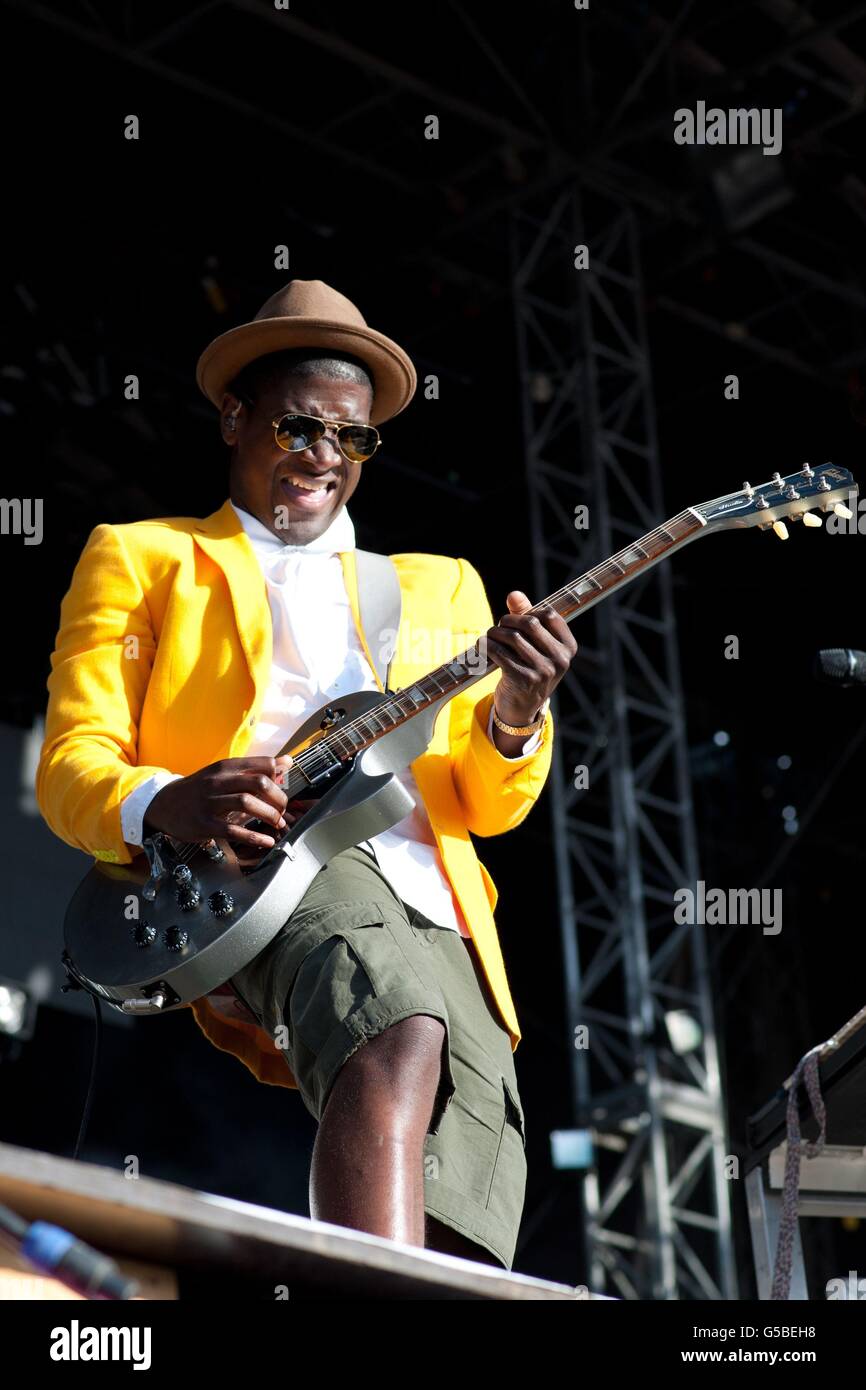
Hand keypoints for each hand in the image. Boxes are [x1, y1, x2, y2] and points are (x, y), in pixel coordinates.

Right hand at [144, 755, 298, 850]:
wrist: (164, 805)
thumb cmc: (200, 789)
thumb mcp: (224, 773)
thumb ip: (255, 768)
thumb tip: (287, 761)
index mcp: (225, 767)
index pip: (262, 764)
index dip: (279, 776)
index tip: (283, 788)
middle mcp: (218, 782)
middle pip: (258, 783)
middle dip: (278, 798)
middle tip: (283, 809)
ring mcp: (210, 803)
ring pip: (247, 803)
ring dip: (269, 815)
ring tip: (277, 823)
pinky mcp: (205, 824)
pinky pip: (234, 830)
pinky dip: (254, 836)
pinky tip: (266, 840)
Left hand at [485, 591, 576, 723]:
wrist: (522, 707)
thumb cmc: (528, 668)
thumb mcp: (534, 645)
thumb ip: (526, 616)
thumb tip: (514, 594)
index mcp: (568, 647)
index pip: (549, 614)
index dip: (528, 612)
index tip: (517, 621)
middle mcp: (560, 659)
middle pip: (529, 623)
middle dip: (507, 621)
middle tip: (498, 628)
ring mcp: (543, 671)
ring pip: (512, 637)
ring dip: (494, 633)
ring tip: (489, 638)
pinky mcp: (523, 679)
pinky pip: (499, 652)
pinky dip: (486, 646)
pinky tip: (482, 648)